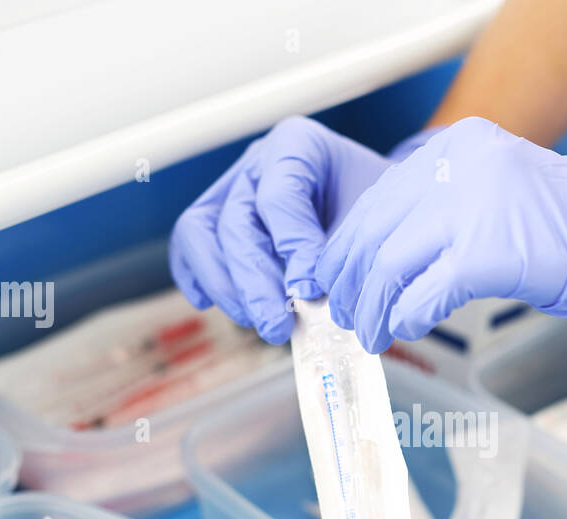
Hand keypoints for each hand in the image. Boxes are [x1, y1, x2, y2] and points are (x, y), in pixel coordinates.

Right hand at [168, 116, 392, 343]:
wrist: (377, 207)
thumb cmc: (375, 208)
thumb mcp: (371, 219)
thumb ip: (340, 252)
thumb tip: (309, 297)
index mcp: (298, 145)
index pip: (279, 196)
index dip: (292, 247)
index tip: (310, 289)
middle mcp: (258, 164)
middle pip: (235, 221)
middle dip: (254, 282)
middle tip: (277, 325)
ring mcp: (232, 190)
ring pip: (200, 232)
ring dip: (225, 285)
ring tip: (256, 321)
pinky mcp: (218, 219)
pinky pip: (190, 245)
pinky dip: (198, 276)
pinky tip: (212, 304)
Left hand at [315, 116, 566, 353]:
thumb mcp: (505, 200)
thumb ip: (449, 214)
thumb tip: (388, 261)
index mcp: (462, 147)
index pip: (377, 201)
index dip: (349, 251)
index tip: (341, 284)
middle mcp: (462, 164)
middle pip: (373, 231)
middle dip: (351, 284)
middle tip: (352, 319)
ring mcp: (478, 205)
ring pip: (389, 263)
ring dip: (373, 308)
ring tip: (373, 335)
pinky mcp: (495, 251)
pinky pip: (424, 291)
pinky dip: (406, 317)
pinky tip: (406, 332)